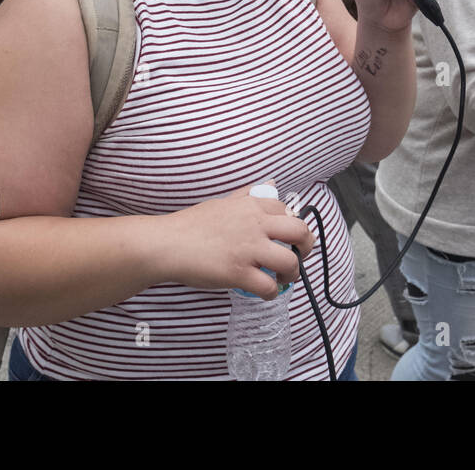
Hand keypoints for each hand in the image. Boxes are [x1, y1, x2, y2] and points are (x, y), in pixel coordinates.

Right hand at [163, 182, 316, 298]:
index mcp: (250, 206)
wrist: (167, 244)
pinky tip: (265, 292)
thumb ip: (248, 195)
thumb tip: (271, 183)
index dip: (292, 225)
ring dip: (292, 273)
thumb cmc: (191, 225)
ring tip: (282, 278)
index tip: (289, 237)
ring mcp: (248, 249)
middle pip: (299, 232)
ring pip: (290, 262)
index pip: (287, 210)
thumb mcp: (222, 202)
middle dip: (306, 247)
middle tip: (299, 257)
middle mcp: (254, 225)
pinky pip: (269, 286)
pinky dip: (272, 292)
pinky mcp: (238, 273)